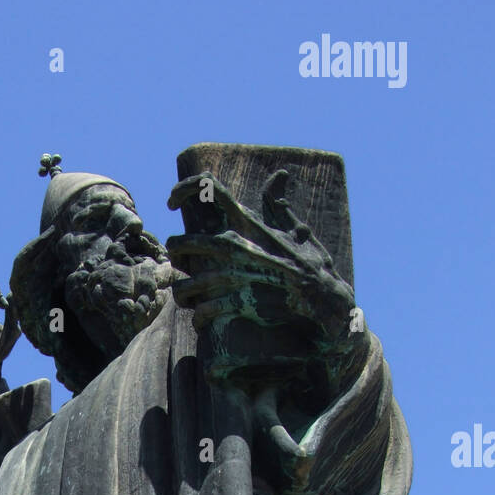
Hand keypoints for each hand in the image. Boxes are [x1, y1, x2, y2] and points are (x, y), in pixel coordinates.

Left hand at [166, 169, 362, 387]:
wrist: (323, 300)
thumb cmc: (309, 264)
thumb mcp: (296, 230)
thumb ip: (278, 204)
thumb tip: (280, 175)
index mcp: (247, 223)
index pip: (209, 189)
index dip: (183, 189)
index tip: (172, 201)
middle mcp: (236, 246)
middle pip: (182, 243)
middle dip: (175, 253)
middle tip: (179, 261)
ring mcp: (236, 276)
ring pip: (185, 286)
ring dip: (182, 293)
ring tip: (188, 297)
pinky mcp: (239, 303)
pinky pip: (202, 312)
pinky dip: (199, 318)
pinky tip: (203, 319)